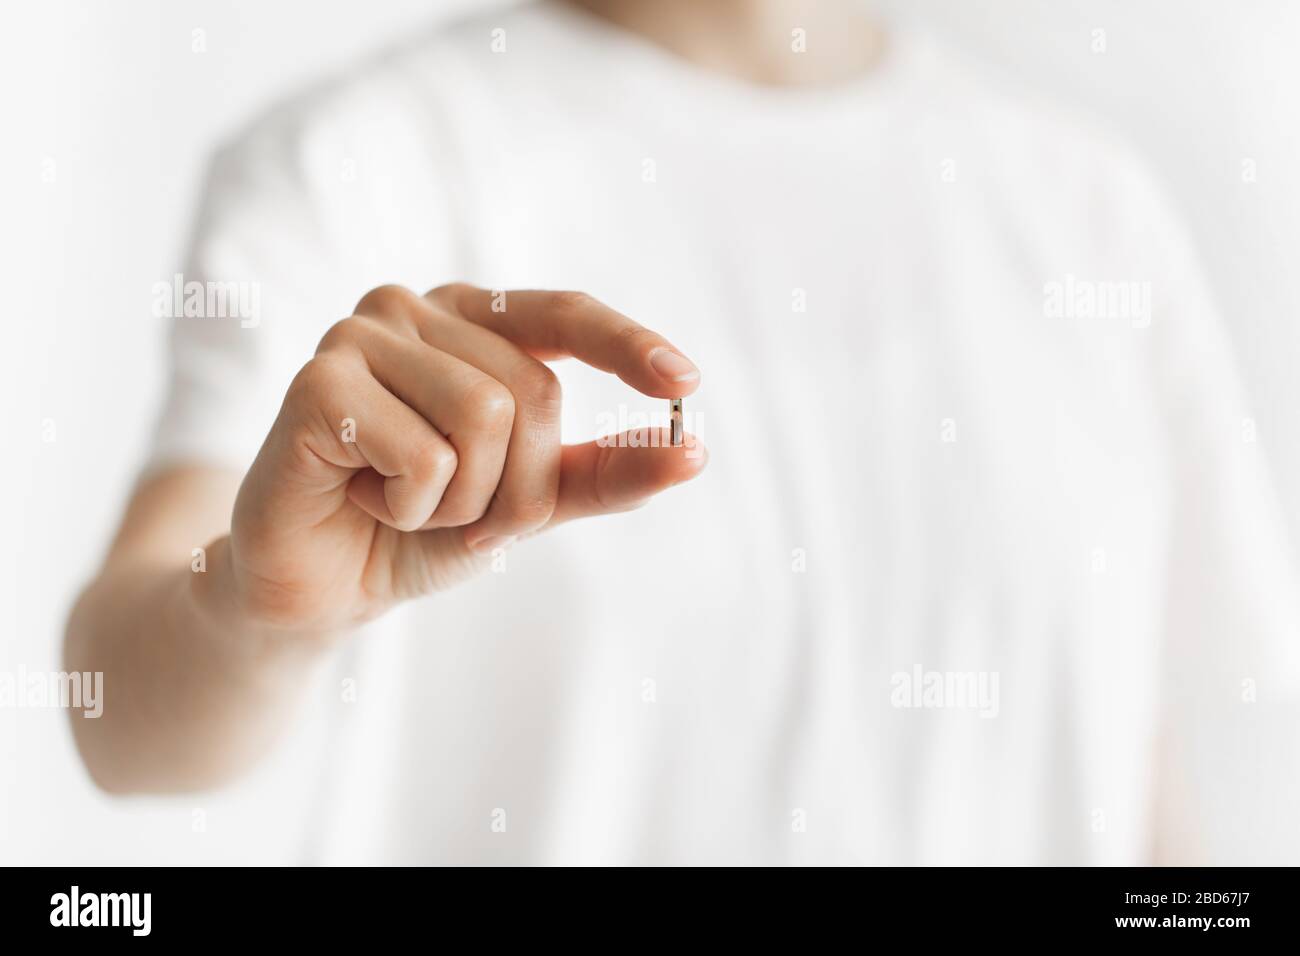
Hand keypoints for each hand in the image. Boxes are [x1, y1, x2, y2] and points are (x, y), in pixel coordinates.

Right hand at [225, 284, 704, 631]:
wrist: (319, 588)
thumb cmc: (419, 527)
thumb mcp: (529, 502)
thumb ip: (603, 473)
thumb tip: (694, 451)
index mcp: (468, 323)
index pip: (564, 313)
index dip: (626, 344)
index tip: (686, 382)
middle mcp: (414, 310)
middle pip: (533, 393)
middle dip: (515, 487)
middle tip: (456, 513)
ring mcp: (359, 336)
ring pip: (485, 419)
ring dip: (462, 501)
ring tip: (405, 502)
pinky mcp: (319, 382)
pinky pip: (426, 454)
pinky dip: (412, 506)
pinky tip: (363, 499)